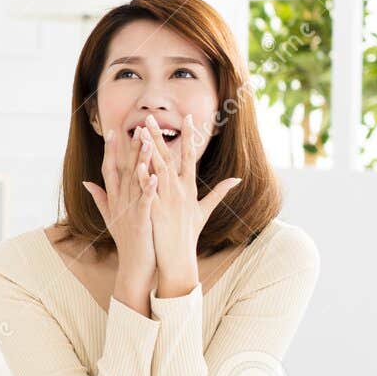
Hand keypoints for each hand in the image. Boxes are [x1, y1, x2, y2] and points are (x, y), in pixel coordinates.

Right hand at [82, 118, 157, 299]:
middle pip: (123, 171)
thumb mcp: (110, 217)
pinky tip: (156, 175)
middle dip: (129, 149)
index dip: (110, 151)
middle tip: (135, 128)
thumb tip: (86, 182)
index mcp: (114, 199)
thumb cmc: (127, 241)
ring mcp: (129, 211)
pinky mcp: (141, 221)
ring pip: (135, 182)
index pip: (110, 170)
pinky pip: (145, 201)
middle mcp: (119, 202)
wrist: (134, 266)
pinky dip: (149, 188)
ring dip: (141, 162)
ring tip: (147, 143)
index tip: (113, 132)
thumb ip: (99, 198)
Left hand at [138, 113, 240, 295]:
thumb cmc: (189, 235)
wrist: (178, 258)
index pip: (189, 156)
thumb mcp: (205, 211)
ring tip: (141, 131)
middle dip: (159, 136)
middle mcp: (179, 190)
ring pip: (158, 169)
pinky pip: (149, 190)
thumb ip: (220, 193)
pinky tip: (138, 164)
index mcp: (189, 188)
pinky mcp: (156, 210)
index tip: (188, 117)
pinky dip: (144, 177)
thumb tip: (237, 179)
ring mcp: (167, 200)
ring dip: (150, 149)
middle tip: (150, 117)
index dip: (190, 136)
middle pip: (169, 157)